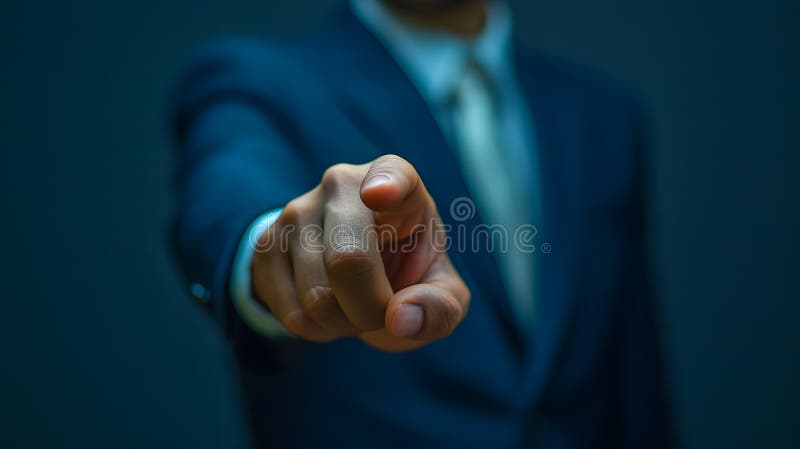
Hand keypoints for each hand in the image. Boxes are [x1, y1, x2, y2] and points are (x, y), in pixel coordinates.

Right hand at [251, 155, 469, 351]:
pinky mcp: (266, 243)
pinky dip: (318, 330)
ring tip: (355, 307)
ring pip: (317, 296)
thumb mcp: (441, 291)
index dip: (387, 185)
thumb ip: (440, 308)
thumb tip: (401, 318)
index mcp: (398, 181)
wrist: (352, 270)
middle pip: (350, 261)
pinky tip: (328, 311)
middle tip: (382, 313)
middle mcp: (342, 185)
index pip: (393, 175)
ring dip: (345, 324)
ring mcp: (297, 210)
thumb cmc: (406, 270)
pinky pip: (292, 312)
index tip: (380, 194)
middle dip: (371, 310)